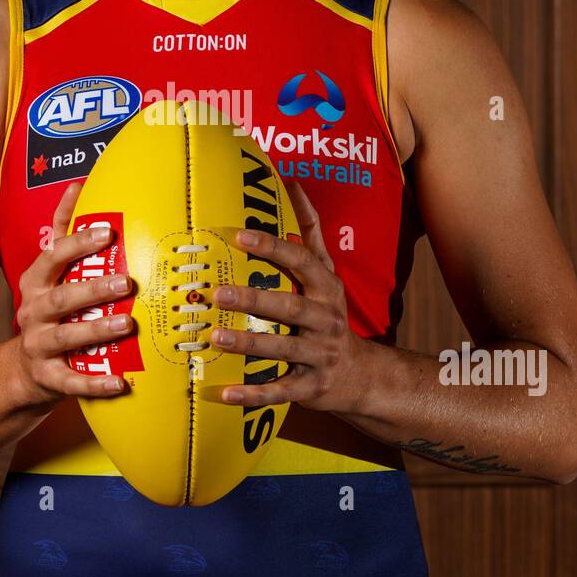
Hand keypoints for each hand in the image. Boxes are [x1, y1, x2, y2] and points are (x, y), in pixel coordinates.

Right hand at [14, 180, 134, 405]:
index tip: (107, 232)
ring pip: (67, 338)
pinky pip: (72, 383)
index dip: (78, 243)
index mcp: (36, 283)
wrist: (23, 370)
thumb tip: (78, 184)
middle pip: (62, 298)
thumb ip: (63, 230)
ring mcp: (39, 347)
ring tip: (128, 326)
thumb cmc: (48, 311)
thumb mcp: (49, 272)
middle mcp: (34, 313)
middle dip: (93, 289)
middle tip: (127, 283)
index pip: (53, 258)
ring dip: (97, 331)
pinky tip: (121, 383)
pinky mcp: (49, 378)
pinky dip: (95, 384)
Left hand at [209, 180, 365, 413]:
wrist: (361, 375)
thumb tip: (292, 182)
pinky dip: (254, 394)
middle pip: (291, 309)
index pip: (301, 263)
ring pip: (282, 350)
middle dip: (255, 301)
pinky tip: (225, 392)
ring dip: (248, 345)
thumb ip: (309, 232)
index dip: (273, 248)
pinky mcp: (311, 387)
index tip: (240, 235)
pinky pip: (280, 391)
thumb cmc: (329, 315)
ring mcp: (319, 356)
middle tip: (219, 293)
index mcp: (326, 290)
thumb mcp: (326, 274)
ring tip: (215, 338)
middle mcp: (325, 321)